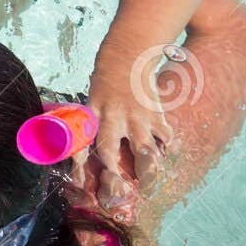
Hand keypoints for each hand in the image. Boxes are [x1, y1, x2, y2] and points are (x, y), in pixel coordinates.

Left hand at [82, 55, 170, 207]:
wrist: (127, 56)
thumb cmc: (106, 83)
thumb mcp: (92, 101)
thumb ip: (92, 125)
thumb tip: (88, 152)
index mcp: (92, 115)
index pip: (80, 142)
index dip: (78, 163)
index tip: (78, 182)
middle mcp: (111, 118)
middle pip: (108, 149)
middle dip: (112, 172)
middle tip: (116, 190)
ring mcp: (135, 116)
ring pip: (142, 147)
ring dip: (146, 166)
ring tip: (148, 180)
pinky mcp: (154, 113)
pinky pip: (164, 135)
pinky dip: (167, 146)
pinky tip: (167, 154)